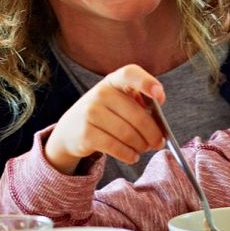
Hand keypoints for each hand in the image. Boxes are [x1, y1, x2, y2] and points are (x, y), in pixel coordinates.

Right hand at [44, 65, 165, 172]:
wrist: (70, 129)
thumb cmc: (105, 114)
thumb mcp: (119, 101)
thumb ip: (140, 103)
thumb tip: (159, 115)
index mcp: (113, 81)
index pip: (130, 73)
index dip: (146, 83)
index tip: (160, 96)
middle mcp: (100, 93)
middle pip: (137, 116)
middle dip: (153, 133)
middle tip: (158, 142)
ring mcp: (90, 113)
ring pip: (128, 134)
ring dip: (141, 146)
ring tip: (143, 148)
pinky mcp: (86, 134)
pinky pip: (116, 147)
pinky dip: (129, 155)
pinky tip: (132, 156)